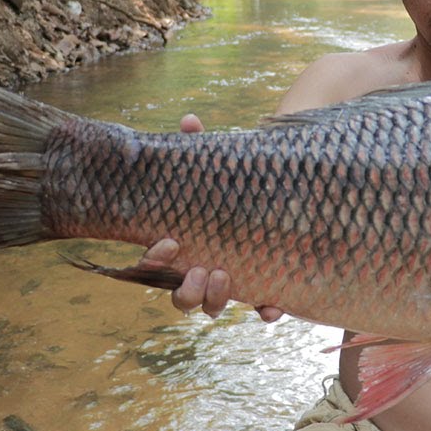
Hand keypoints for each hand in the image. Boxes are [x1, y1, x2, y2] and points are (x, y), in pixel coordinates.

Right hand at [141, 113, 283, 322]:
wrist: (276, 189)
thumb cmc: (233, 178)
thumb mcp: (216, 164)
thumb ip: (199, 145)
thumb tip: (190, 120)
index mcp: (180, 245)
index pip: (155, 263)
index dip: (154, 260)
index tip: (170, 241)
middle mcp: (200, 269)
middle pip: (181, 297)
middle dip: (186, 289)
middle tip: (199, 269)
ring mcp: (230, 282)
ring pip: (212, 307)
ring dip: (214, 299)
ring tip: (224, 274)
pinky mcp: (262, 285)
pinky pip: (261, 308)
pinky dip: (266, 310)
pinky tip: (273, 307)